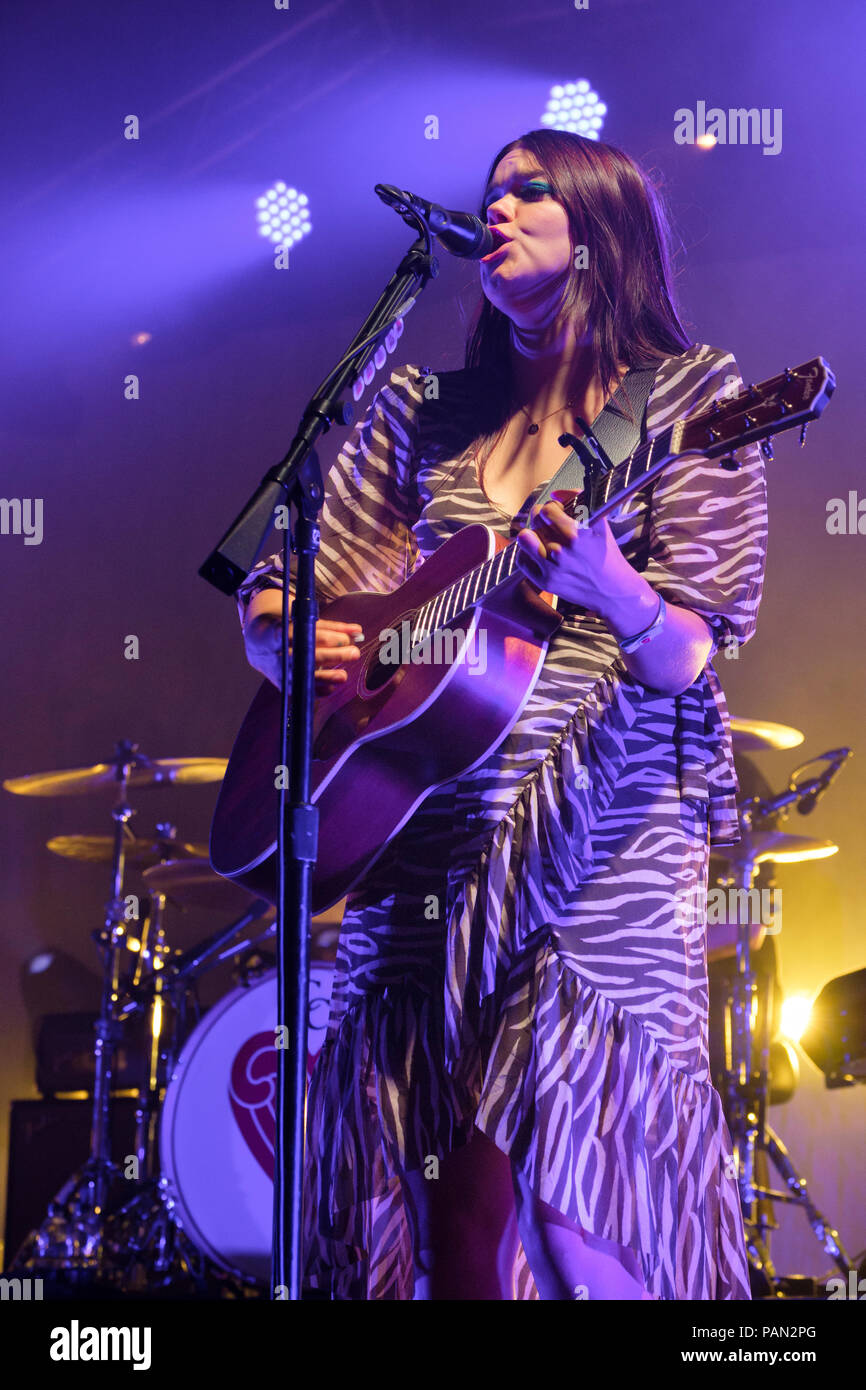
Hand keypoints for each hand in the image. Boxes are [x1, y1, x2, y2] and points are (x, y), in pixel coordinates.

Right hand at [244, 609, 363, 694]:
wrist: (258, 644)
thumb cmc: (289, 630)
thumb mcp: (305, 624)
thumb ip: (332, 628)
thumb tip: (358, 630)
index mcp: (280, 631)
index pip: (304, 634)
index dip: (325, 638)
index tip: (345, 639)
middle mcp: (277, 652)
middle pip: (306, 655)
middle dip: (332, 655)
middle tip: (354, 653)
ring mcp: (278, 670)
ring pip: (302, 675)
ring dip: (325, 677)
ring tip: (343, 676)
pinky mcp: (281, 683)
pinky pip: (300, 690)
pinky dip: (316, 690)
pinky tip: (331, 688)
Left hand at [514, 490, 648, 625]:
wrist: (612, 590)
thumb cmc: (606, 554)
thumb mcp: (600, 524)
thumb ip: (579, 502)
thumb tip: (555, 494)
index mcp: (578, 533)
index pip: (547, 509)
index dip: (552, 508)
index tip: (557, 512)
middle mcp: (563, 550)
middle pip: (535, 521)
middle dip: (541, 518)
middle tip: (549, 523)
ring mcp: (552, 567)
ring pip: (525, 538)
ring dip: (532, 534)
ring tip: (541, 537)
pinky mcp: (545, 582)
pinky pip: (522, 559)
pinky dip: (528, 554)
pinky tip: (540, 553)